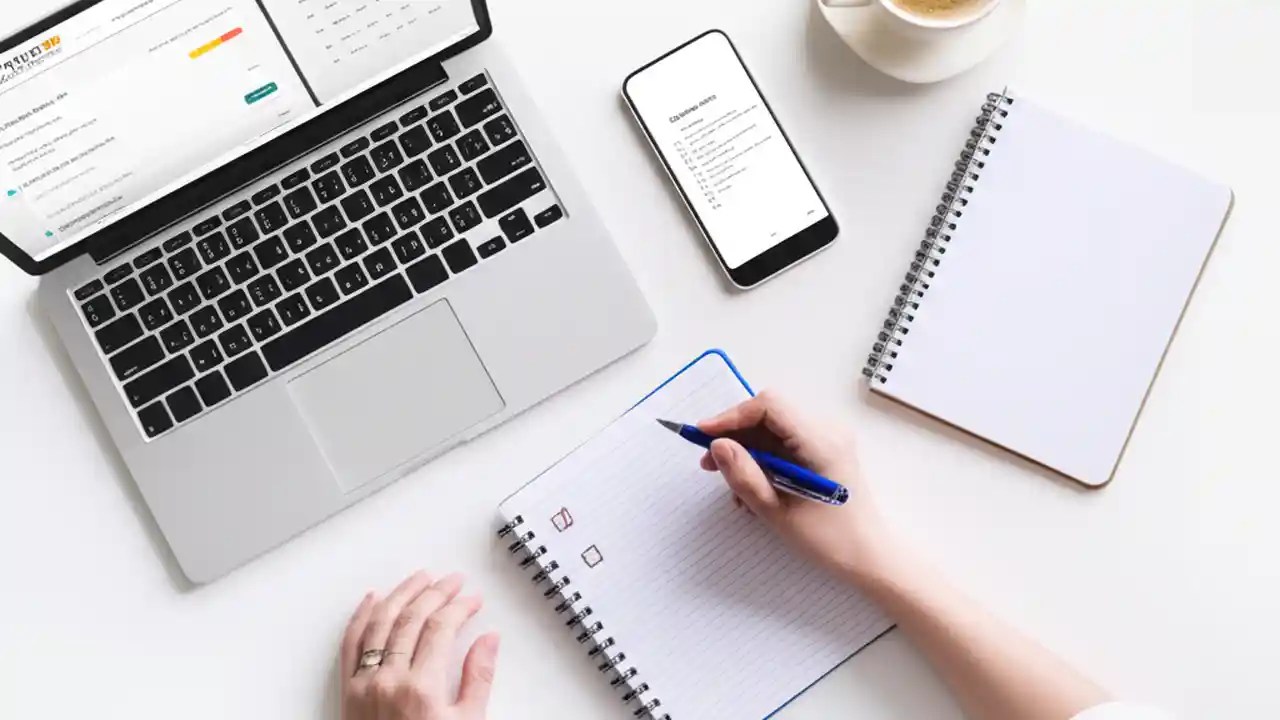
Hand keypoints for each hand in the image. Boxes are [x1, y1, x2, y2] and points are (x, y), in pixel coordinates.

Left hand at [342, 572, 499, 719]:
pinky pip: (350, 643)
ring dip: (401, 594)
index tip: (472, 600)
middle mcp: (388, 680)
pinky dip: (361, 616)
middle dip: (435, 592)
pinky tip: (373, 600)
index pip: (441, 628)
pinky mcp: (347, 691)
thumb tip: (489, 641)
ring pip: (380, 622)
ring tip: (418, 579)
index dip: (459, 607)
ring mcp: (364, 683)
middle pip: (412, 618)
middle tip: (452, 581)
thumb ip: (478, 679)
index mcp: (421, 688)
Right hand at [698, 392, 893, 583]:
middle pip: (769, 416)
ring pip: (773, 431)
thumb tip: (717, 445)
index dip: (732, 416)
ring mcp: (828, 440)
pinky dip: (764, 461)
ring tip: (734, 489)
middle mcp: (827, 431)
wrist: (870, 557)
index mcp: (820, 442)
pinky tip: (754, 490)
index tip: (703, 435)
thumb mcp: (778, 512)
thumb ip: (745, 476)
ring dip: (747, 453)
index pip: (769, 406)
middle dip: (735, 436)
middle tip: (709, 465)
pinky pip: (785, 444)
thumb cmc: (831, 541)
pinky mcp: (825, 451)